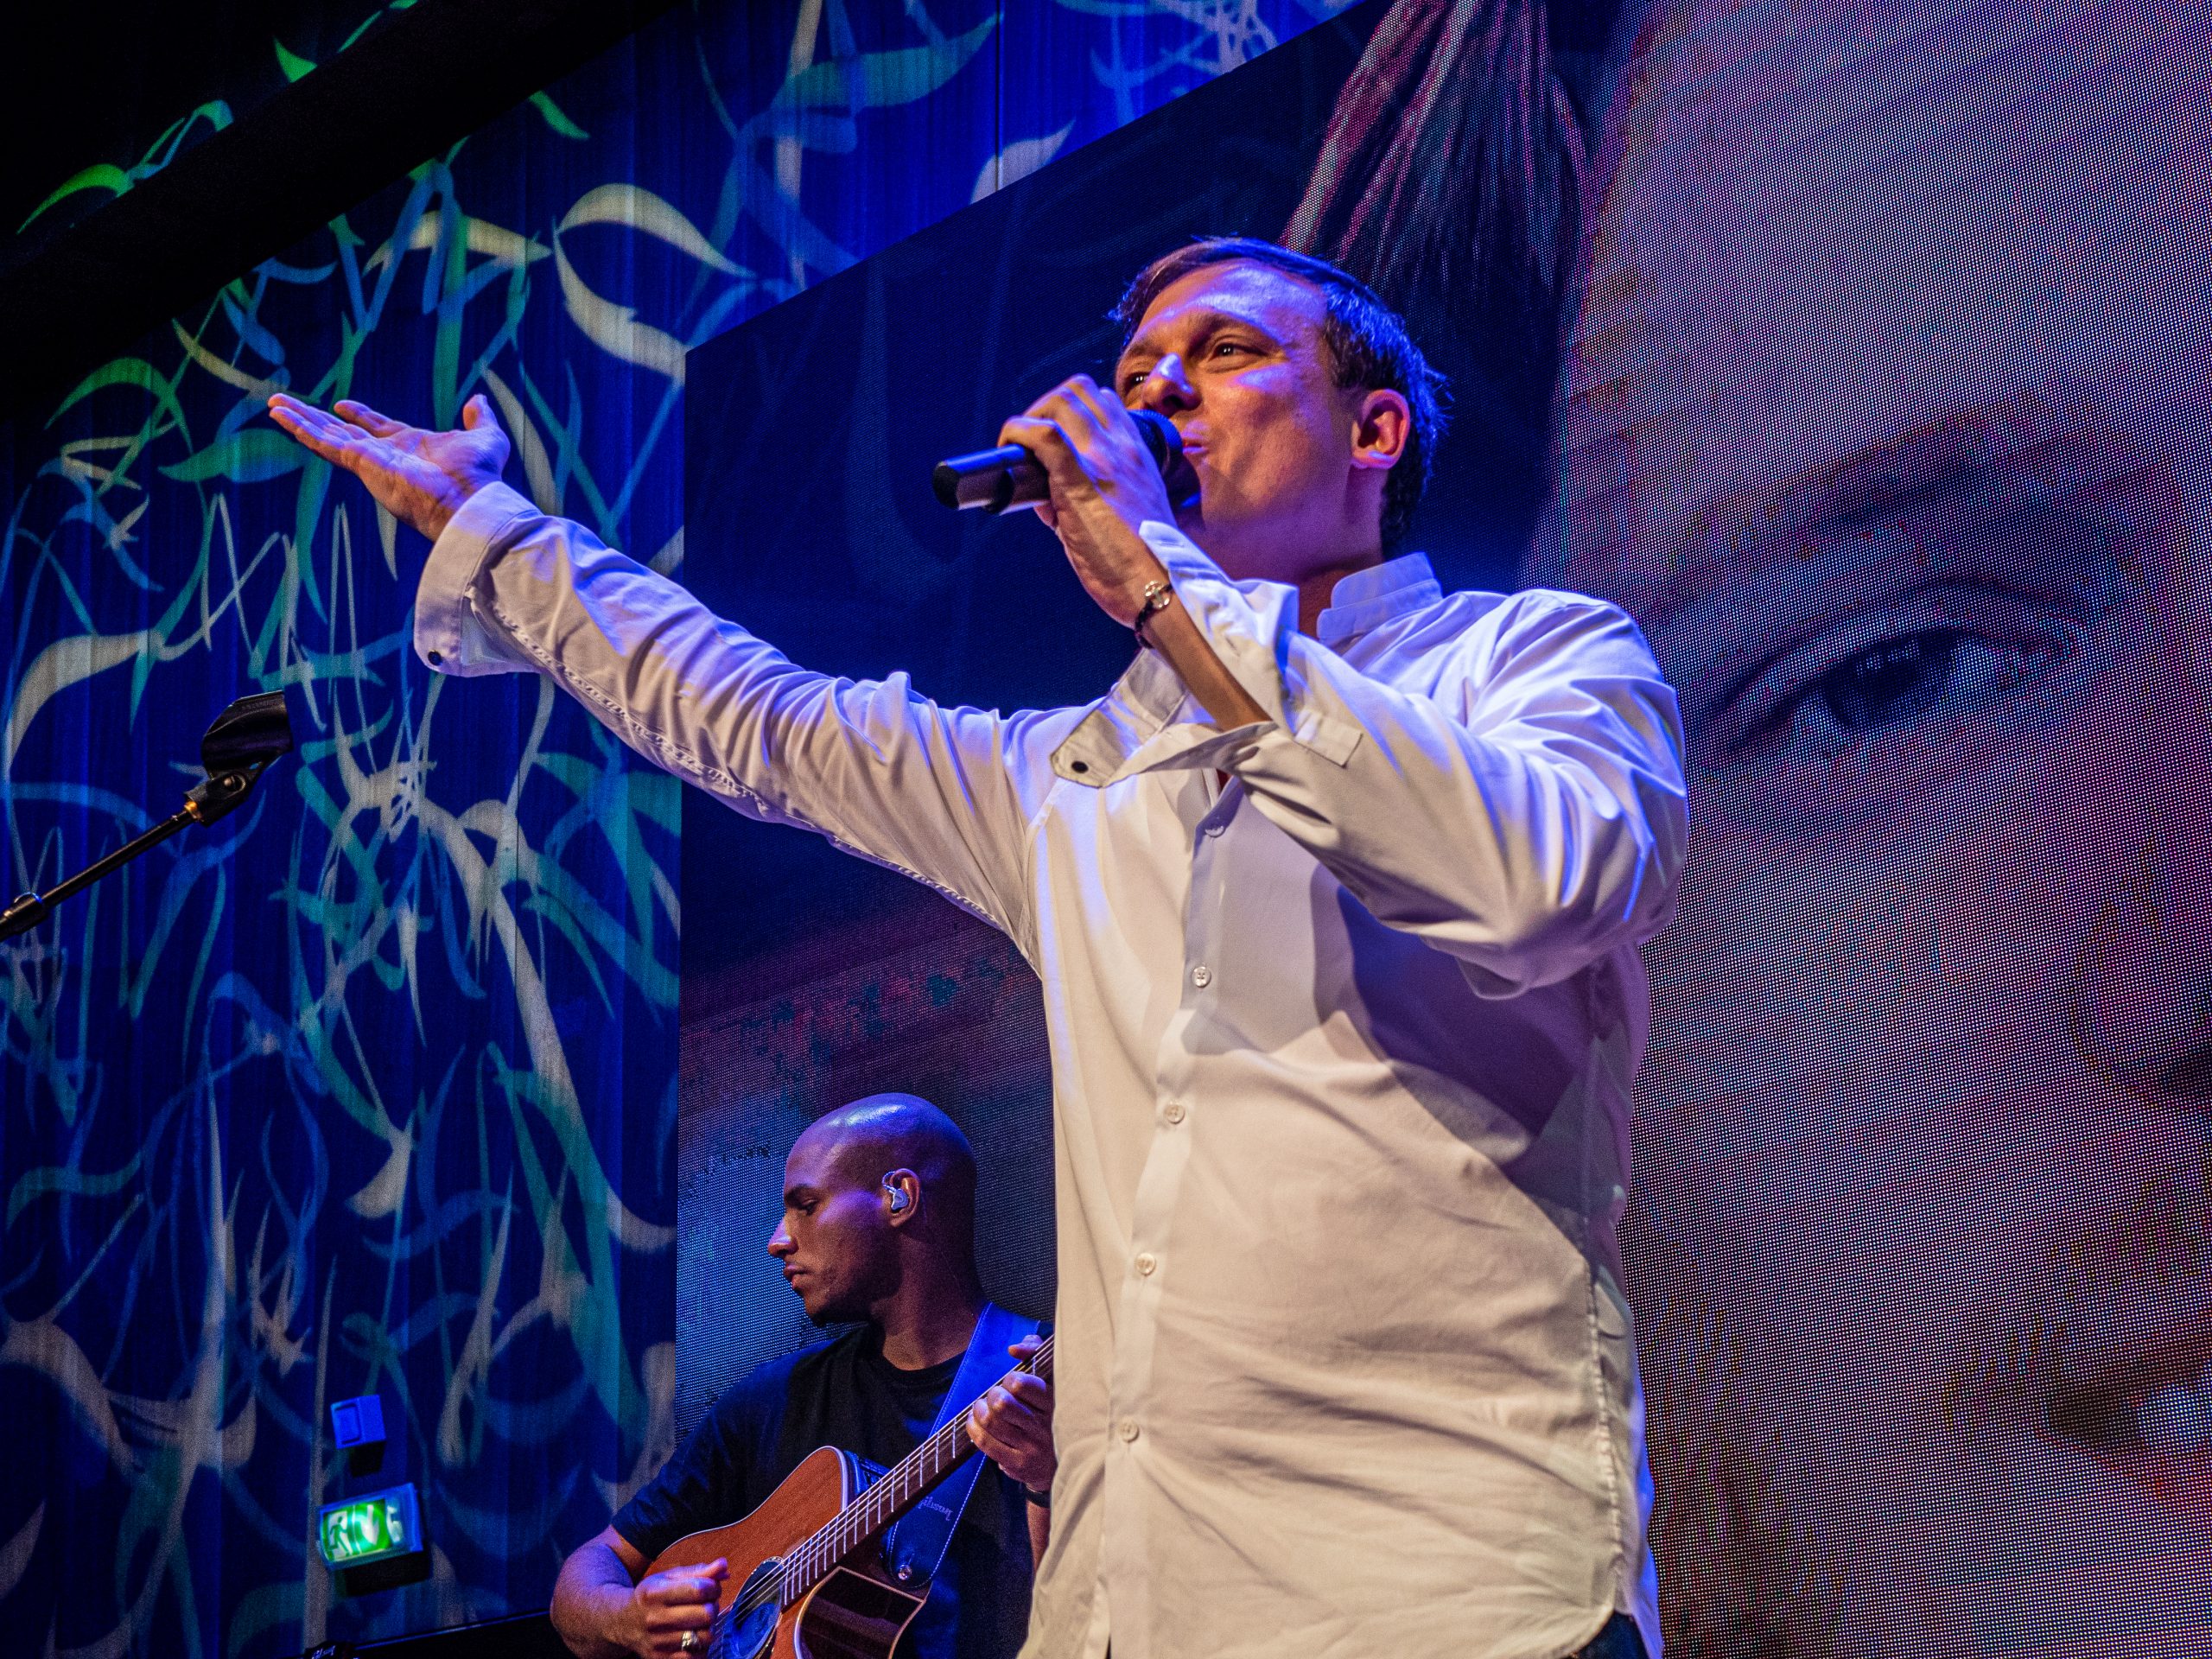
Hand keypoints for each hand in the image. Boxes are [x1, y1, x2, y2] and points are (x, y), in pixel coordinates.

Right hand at [266, 391, 509, 542]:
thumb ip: (479, 419)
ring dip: (299, 420)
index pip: (376, 428)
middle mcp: (385, 455)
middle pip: (342, 432)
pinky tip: (280, 416)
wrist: (472, 500)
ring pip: (326, 436)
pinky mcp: (360, 463)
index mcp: (410, 447)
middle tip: (289, 405)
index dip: (360, 415)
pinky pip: (323, 442)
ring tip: (273, 406)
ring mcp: (370, 460)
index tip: (342, 404)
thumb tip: (477, 399)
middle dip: (316, 418)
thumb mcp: (485, 437)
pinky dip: (301, 429)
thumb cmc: (480, 476)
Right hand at [617, 1558, 725, 1657]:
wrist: (622, 1622)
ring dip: (709, 1628)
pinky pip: (696, 1657)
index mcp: (655, 1593)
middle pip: (706, 1614)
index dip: (713, 1587)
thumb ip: (698, 1571)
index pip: (699, 1590)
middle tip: (705, 1605)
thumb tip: (724, 1566)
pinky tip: (694, 1638)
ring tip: (699, 1622)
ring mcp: (657, 1643)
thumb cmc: (651, 1596)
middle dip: (712, 1607)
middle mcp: (654, 1619)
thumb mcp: (669, 1578)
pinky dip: (701, 1647)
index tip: (710, 1588)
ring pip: (705, 1637)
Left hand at [967, 1335, 1054, 1493]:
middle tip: (994, 1395)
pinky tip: (974, 1422)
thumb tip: (1013, 1348)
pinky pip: (986, 1443)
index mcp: (1056, 1403)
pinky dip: (974, 1429)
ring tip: (981, 1407)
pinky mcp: (1019, 1465)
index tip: (1011, 1382)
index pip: (1022, 1385)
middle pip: (1002, 1404)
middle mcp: (1045, 1426)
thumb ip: (1037, 1355)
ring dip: (979, 1410)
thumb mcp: (1055, 1383)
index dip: (1010, 1380)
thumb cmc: (1055, 1412)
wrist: (1069, 1460)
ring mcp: (1032, 1448)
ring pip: (992, 1423)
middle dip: (992, 1395)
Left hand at [999, 376, 1174, 625]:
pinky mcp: (1078, 477)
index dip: (1072, 412)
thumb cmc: (1144, 565)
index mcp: (1138, 455)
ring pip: (1059, 400)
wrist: (1159, 587)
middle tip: (1031, 446)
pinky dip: (1017, 436)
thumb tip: (1047, 499)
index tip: (1055, 444)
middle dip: (1045, 408)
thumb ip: (1092, 497)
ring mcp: (1102, 457)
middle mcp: (1123, 447)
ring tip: (1022, 453)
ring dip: (1031, 418)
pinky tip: (1011, 461)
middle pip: (1078, 389)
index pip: (1104, 401)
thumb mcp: (1128, 517)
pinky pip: (1039, 433)